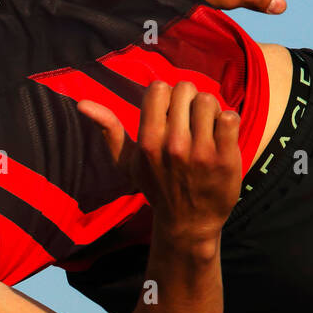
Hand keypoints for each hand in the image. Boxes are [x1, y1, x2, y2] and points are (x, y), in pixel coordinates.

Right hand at [79, 80, 241, 239]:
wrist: (189, 224)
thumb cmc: (157, 187)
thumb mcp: (127, 164)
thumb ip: (109, 131)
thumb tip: (82, 103)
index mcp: (147, 142)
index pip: (159, 88)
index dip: (166, 97)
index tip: (170, 116)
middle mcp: (172, 145)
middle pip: (186, 89)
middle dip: (189, 102)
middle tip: (189, 124)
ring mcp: (200, 152)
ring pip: (208, 100)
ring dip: (210, 111)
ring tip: (206, 131)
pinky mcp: (225, 158)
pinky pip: (230, 117)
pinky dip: (228, 124)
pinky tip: (221, 139)